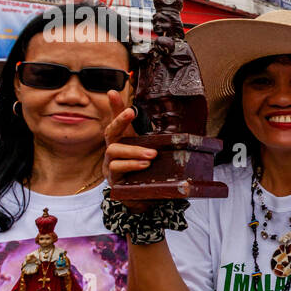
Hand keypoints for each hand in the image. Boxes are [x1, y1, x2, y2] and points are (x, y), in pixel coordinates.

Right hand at [103, 91, 152, 208]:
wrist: (141, 198)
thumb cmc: (146, 171)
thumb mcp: (153, 154)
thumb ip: (158, 142)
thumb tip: (180, 130)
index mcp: (124, 141)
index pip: (116, 121)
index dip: (114, 107)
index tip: (113, 92)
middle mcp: (114, 150)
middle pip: (110, 131)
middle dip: (119, 120)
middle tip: (131, 112)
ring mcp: (111, 164)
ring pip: (113, 151)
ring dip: (133, 150)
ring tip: (151, 154)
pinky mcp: (113, 179)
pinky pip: (117, 168)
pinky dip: (131, 165)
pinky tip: (144, 165)